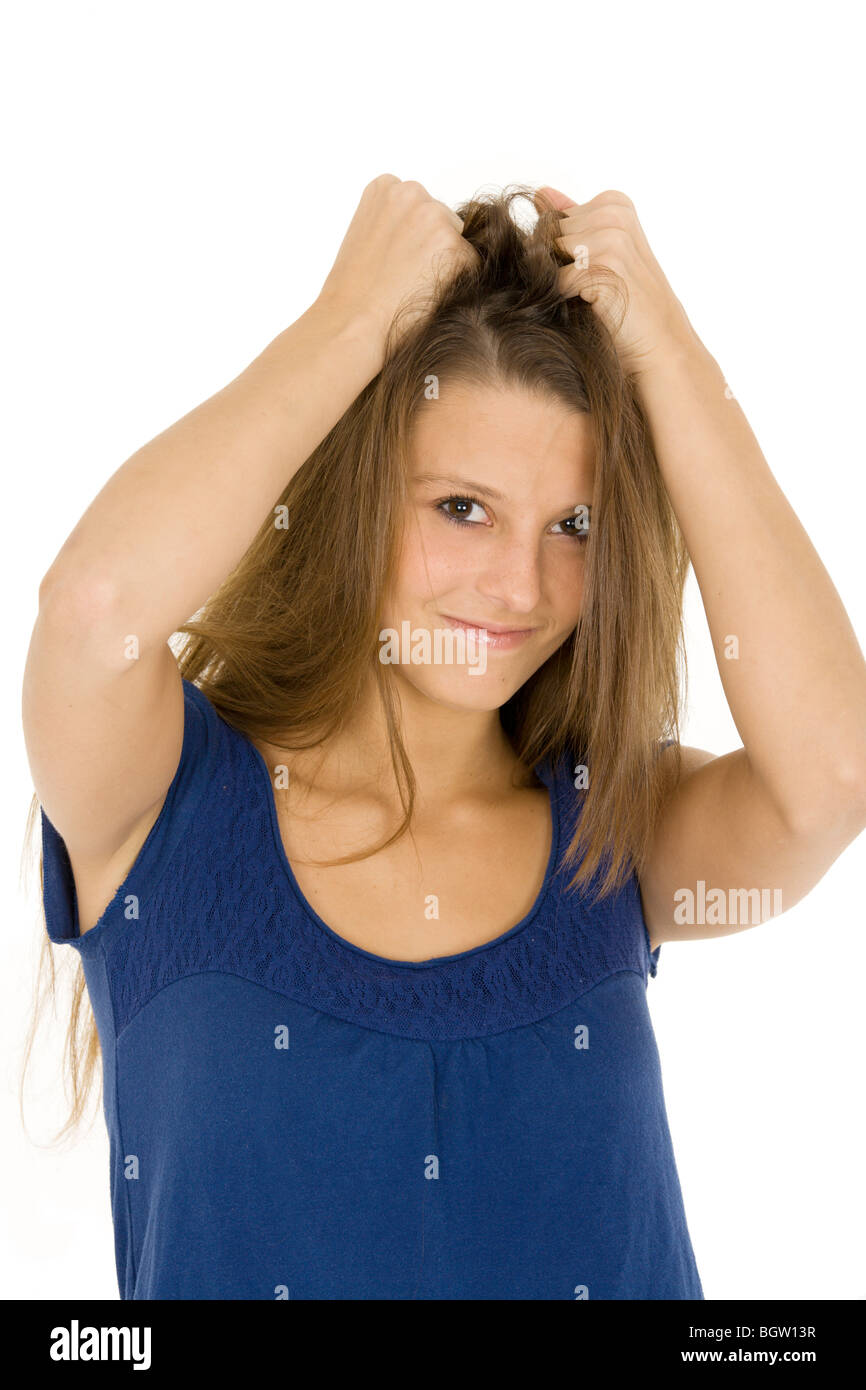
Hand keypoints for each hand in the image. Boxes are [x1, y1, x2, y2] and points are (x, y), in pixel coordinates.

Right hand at [316, 174, 478, 359]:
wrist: (353, 323)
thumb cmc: (354, 292)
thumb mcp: (365, 238)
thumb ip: (395, 223)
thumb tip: (426, 233)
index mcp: (385, 186)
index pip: (420, 207)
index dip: (413, 240)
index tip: (397, 261)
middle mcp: (411, 191)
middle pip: (444, 219)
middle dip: (433, 248)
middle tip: (407, 279)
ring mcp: (435, 216)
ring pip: (459, 242)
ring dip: (448, 264)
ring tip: (415, 288)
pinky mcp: (455, 246)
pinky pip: (472, 266)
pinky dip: (458, 283)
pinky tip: (428, 295)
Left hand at [535, 186, 697, 377]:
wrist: (659, 342)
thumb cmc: (627, 302)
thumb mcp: (600, 253)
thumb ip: (570, 221)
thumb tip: (539, 193)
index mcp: (613, 203)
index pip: (549, 221)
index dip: (557, 257)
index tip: (587, 276)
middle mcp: (613, 213)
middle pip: (544, 237)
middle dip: (553, 269)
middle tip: (585, 293)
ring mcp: (611, 237)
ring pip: (546, 258)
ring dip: (557, 286)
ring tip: (587, 300)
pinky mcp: (605, 265)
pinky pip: (556, 282)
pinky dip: (563, 302)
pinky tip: (589, 310)